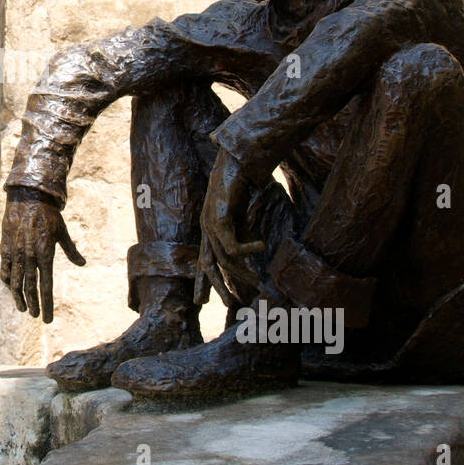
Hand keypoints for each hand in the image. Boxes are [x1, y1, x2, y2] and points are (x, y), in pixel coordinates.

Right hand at [0, 187, 86, 323]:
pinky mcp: (5, 247)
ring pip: (15, 282)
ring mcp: (16, 252)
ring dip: (19, 297)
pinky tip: (11, 289)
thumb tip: (82, 264)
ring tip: (23, 308)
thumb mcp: (63, 232)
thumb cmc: (49, 215)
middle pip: (30, 288)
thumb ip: (71, 251)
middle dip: (34, 304)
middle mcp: (30, 256)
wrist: (28, 197)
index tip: (47, 319)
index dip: (47, 305)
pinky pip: (5, 269)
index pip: (47, 287)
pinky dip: (7, 282)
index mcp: (46, 254)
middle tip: (36, 316)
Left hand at [199, 149, 265, 296]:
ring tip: (259, 285)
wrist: (236, 160)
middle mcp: (206, 229)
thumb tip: (250, 254)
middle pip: (209, 266)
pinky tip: (262, 246)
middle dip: (217, 287)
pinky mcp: (219, 217)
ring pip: (223, 260)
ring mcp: (210, 224)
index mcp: (209, 230)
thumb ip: (241, 234)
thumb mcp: (240, 217)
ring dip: (241, 275)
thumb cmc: (239, 186)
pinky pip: (232, 244)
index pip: (203, 261)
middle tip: (230, 305)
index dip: (202, 282)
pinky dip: (247, 249)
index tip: (201, 301)